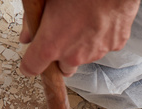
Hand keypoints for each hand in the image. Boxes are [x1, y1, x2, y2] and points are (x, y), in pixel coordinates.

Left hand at [19, 0, 140, 76]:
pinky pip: (103, 46)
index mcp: (51, 44)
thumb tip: (27, 36)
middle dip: (61, 56)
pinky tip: (98, 18)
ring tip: (83, 20)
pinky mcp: (114, 45)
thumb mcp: (45, 1)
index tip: (32, 59)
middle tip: (63, 33)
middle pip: (62, 69)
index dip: (30, 64)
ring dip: (81, 45)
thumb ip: (32, 21)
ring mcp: (95, 52)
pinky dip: (100, 36)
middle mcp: (73, 55)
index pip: (32, 68)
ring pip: (84, 57)